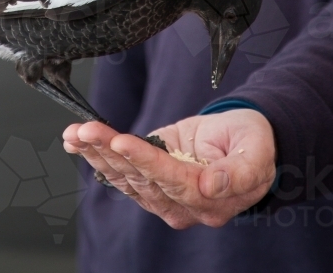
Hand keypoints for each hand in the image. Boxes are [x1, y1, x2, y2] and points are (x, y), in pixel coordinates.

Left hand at [63, 109, 275, 229]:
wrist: (245, 142)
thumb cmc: (253, 144)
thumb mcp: (257, 152)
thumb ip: (240, 172)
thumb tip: (211, 185)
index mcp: (210, 198)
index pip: (172, 180)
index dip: (145, 161)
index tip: (123, 142)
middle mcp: (181, 203)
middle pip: (140, 179)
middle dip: (110, 151)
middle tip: (87, 130)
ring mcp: (163, 194)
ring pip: (125, 176)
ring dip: (96, 153)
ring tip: (75, 133)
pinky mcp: (151, 180)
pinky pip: (121, 171)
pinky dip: (97, 155)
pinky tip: (77, 141)